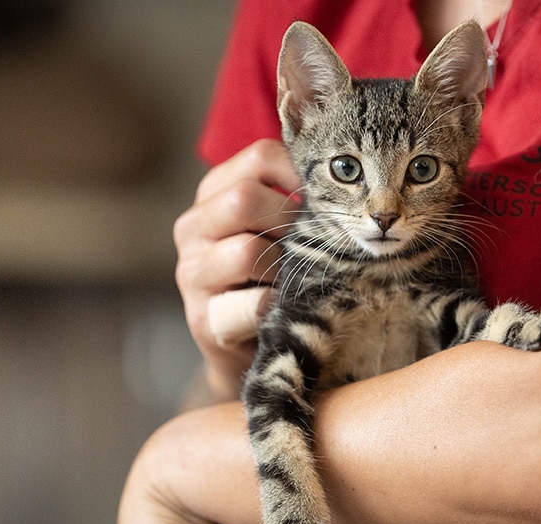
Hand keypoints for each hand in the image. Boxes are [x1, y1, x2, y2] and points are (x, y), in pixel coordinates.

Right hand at [175, 139, 301, 400]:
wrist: (247, 348)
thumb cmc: (273, 277)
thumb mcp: (280, 231)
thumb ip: (297, 200)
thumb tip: (348, 179)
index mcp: (214, 194)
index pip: (260, 157)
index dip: (303, 173)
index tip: (325, 200)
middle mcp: (193, 227)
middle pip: (244, 199)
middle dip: (291, 222)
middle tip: (313, 246)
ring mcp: (192, 273)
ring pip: (246, 251)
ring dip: (285, 269)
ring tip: (298, 281)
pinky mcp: (202, 318)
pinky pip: (251, 303)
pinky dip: (276, 306)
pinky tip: (284, 308)